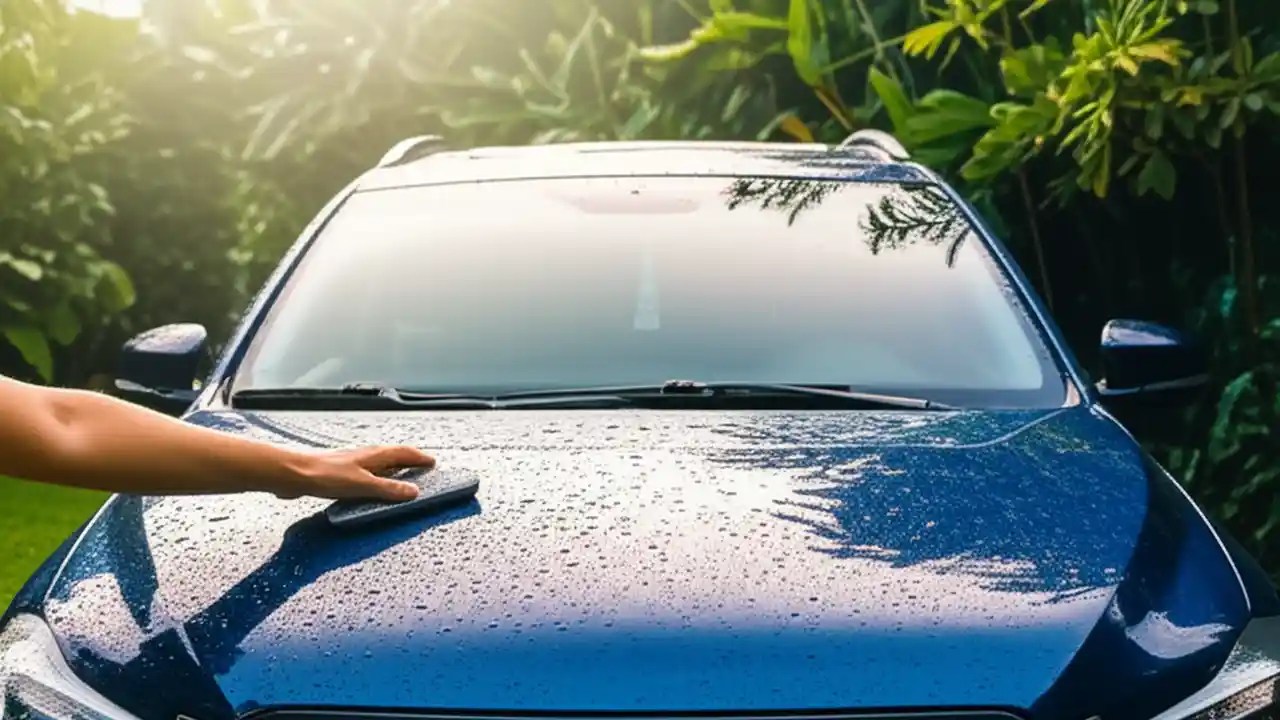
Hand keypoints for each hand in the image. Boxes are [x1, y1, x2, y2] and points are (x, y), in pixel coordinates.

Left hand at [276, 446, 435, 500]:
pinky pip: (366, 473)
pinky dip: (377, 477)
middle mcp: (365, 456)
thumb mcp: (362, 485)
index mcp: (374, 455)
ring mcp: (352, 463)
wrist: (293, 474)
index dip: (419, 457)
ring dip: (393, 468)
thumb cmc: (325, 476)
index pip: (404, 453)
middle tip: (421, 467)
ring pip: (379, 463)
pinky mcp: (340, 473)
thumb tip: (413, 491)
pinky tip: (371, 486)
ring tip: (401, 476)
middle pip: (393, 456)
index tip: (432, 462)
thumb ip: (388, 488)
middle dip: (408, 460)